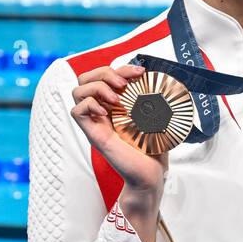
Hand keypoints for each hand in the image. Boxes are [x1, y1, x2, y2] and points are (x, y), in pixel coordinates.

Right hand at [71, 64, 168, 194]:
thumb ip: (155, 100)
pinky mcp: (93, 134)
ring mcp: (96, 122)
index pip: (106, 76)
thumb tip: (166, 80)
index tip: (140, 72)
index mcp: (116, 104)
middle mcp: (103, 110)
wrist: (150, 173)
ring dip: (97, 87)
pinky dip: (89, 104)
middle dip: (104, 72)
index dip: (120, 68)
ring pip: (77, 91)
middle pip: (86, 78)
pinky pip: (76, 111)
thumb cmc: (154, 148)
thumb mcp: (157, 117)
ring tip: (116, 99)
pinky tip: (107, 112)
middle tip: (123, 84)